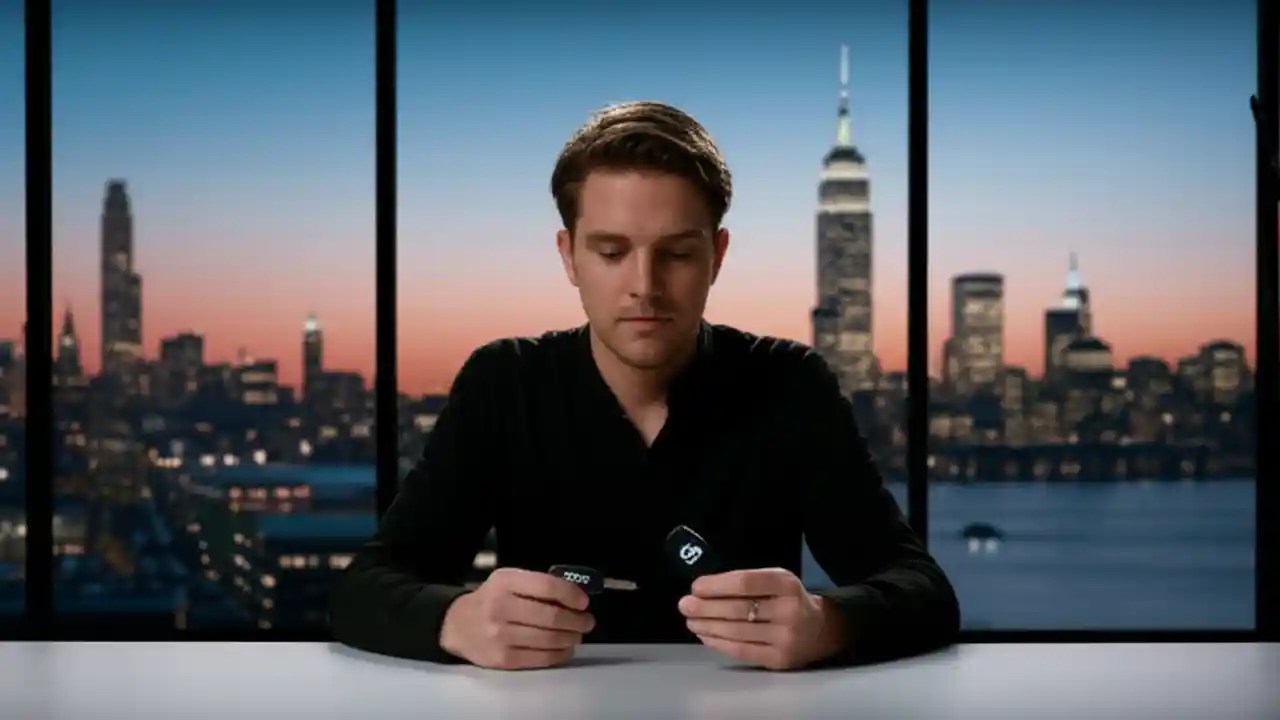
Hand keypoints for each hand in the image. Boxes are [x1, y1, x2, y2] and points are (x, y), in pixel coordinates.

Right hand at [439, 567, 595, 669]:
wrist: (457, 625)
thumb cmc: (491, 599)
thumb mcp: (508, 580)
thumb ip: (537, 584)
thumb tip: (575, 597)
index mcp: (505, 582)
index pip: (547, 586)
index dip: (571, 595)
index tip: (584, 602)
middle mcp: (501, 607)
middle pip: (552, 616)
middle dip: (577, 620)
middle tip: (587, 622)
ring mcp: (501, 636)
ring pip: (549, 639)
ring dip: (571, 638)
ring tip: (577, 635)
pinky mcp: (503, 659)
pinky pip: (541, 659)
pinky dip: (560, 654)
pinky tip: (565, 649)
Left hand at [677, 568, 847, 670]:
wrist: (822, 630)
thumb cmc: (789, 599)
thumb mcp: (776, 580)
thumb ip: (747, 582)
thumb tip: (703, 590)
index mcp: (786, 584)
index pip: (745, 583)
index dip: (717, 585)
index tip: (696, 587)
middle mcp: (788, 610)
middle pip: (738, 609)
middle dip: (706, 607)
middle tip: (684, 605)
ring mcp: (785, 638)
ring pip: (737, 632)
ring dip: (707, 626)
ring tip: (690, 621)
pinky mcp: (779, 660)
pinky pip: (741, 651)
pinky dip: (718, 643)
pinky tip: (705, 636)